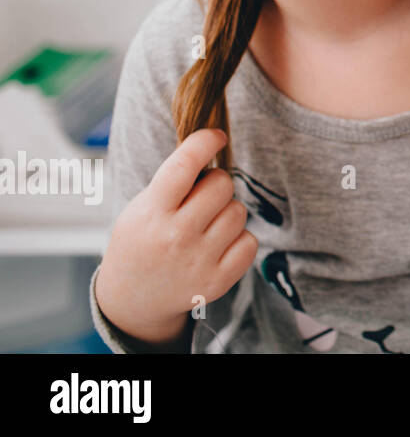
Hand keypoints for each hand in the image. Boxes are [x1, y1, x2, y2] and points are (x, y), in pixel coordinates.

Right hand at [95, 129, 257, 345]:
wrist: (132, 301)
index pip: (184, 165)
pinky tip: (218, 245)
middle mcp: (175, 236)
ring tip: (206, 225)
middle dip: (216, 183)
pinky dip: (238, 239)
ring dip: (227, 212)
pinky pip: (249, 241)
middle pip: (222, 184)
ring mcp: (198, 261)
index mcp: (151, 212)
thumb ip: (172, 182)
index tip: (217, 135)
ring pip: (238, 211)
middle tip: (202, 196)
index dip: (205, 142)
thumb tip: (211, 146)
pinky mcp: (217, 281)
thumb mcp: (140, 209)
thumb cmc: (140, 242)